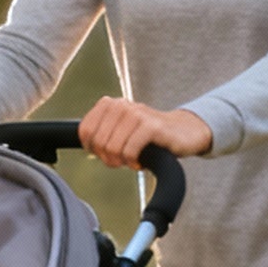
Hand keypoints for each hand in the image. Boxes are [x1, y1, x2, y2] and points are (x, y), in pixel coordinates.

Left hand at [77, 96, 213, 169]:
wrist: (183, 132)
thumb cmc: (149, 135)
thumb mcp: (121, 130)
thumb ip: (102, 134)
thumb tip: (87, 146)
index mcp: (110, 104)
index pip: (85, 130)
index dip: (92, 149)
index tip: (104, 154)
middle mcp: (122, 105)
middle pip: (98, 141)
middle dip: (107, 158)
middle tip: (121, 160)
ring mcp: (137, 114)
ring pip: (112, 147)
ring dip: (121, 161)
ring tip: (131, 160)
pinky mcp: (152, 126)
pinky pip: (130, 150)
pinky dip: (132, 161)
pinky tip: (140, 161)